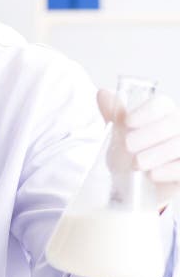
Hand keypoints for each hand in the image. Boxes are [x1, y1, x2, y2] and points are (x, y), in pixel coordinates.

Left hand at [97, 89, 179, 207]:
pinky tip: (153, 175)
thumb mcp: (121, 135)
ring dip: (156, 154)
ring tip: (137, 163)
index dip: (145, 112)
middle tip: (128, 146)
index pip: (161, 104)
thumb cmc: (134, 153)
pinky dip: (168, 170)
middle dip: (149, 134)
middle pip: (172, 122)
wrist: (141, 183)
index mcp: (164, 115)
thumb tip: (103, 93)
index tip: (127, 122)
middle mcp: (179, 127)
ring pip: (179, 144)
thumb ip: (115, 115)